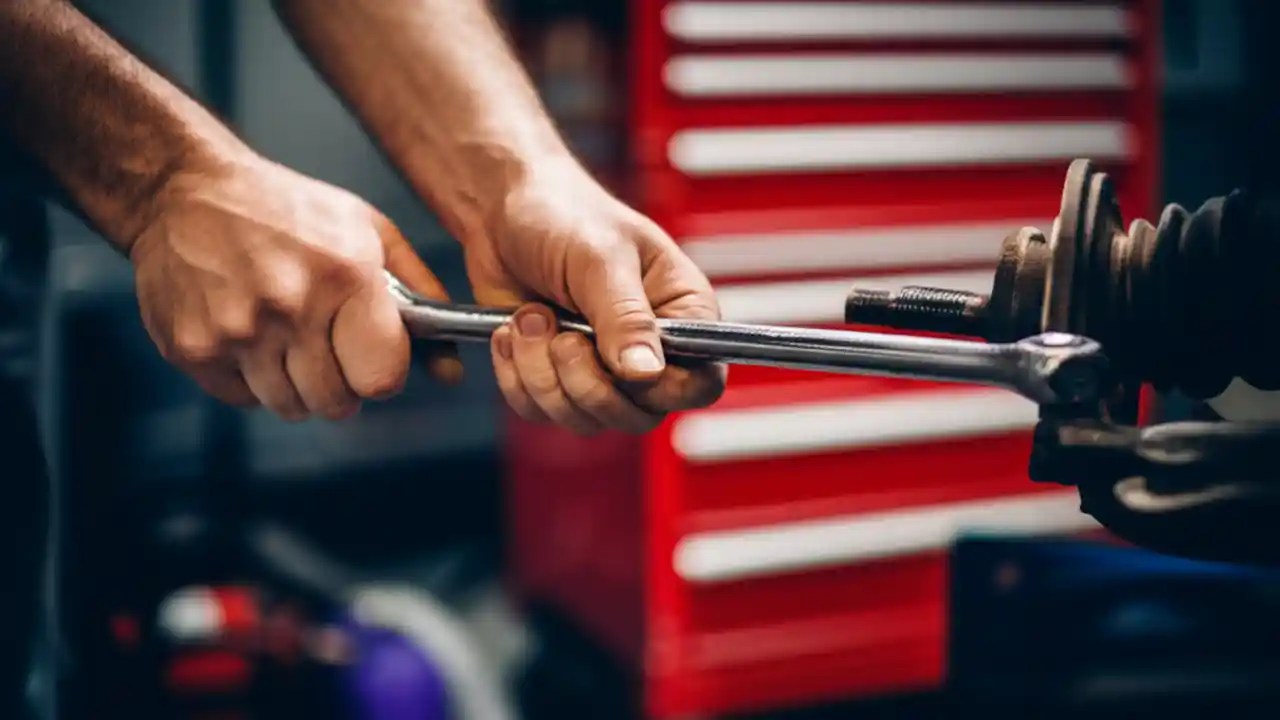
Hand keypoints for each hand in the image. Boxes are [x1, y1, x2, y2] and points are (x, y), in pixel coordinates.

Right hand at [130, 156, 457, 420]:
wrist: (182, 189)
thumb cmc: (287, 210)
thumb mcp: (367, 231)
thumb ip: (419, 296)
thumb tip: (451, 371)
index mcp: (344, 276)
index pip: (382, 377)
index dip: (382, 374)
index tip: (371, 356)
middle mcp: (290, 307)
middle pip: (336, 402)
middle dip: (340, 385)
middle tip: (327, 349)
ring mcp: (238, 331)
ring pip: (290, 407)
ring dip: (296, 385)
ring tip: (287, 339)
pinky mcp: (194, 348)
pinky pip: (244, 398)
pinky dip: (252, 380)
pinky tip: (249, 335)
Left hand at [468, 160, 725, 433]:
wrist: (501, 211)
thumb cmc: (563, 215)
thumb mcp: (599, 258)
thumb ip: (625, 317)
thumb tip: (646, 374)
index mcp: (682, 313)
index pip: (700, 385)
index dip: (663, 391)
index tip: (620, 367)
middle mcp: (648, 350)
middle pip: (636, 415)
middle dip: (585, 382)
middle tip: (561, 334)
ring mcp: (601, 369)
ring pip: (583, 418)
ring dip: (542, 374)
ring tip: (531, 317)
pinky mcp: (556, 378)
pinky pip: (541, 412)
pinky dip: (516, 377)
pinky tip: (511, 332)